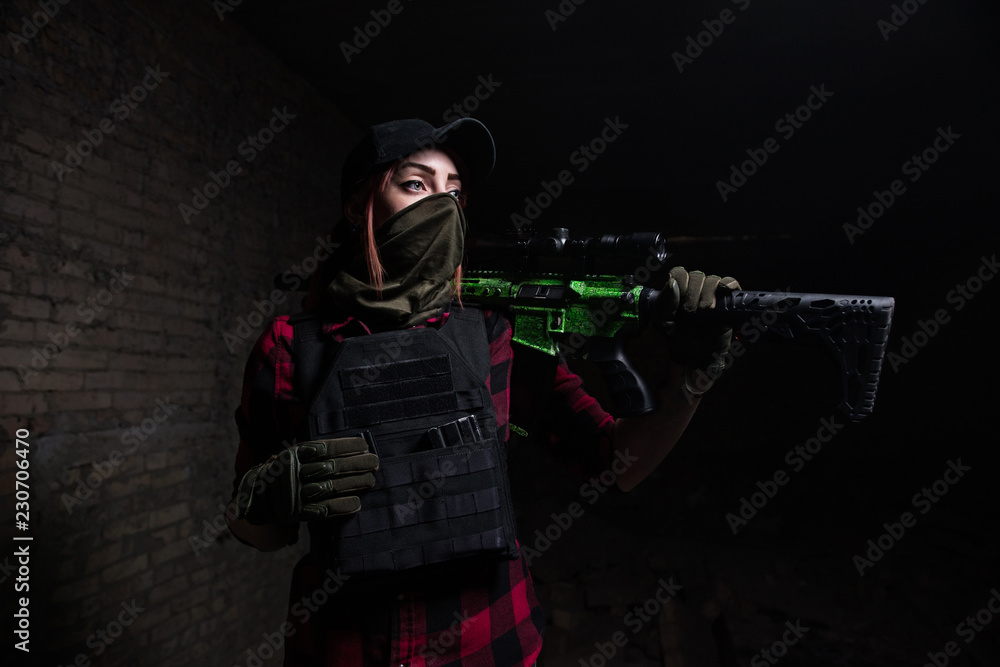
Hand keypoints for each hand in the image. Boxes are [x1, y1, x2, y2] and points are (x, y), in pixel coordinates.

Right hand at [234, 437, 378, 523]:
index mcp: (294, 455)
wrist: (256, 497)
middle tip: (375, 462)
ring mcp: (296, 493)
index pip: (324, 448)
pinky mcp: (298, 512)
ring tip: (372, 480)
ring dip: (353, 484)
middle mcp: (295, 473)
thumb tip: (353, 447)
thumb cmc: (285, 472)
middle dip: (356, 464)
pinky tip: (357, 503)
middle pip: (331, 467)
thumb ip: (316, 452)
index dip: (345, 446)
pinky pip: (323, 510)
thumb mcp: (294, 456)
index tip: (364, 444)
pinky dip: (341, 507)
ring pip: (330, 487)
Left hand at [665, 267, 740, 395]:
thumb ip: (664, 302)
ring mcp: (711, 294)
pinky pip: (730, 284)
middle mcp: (695, 289)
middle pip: (697, 276)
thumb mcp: (663, 323)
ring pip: (712, 279)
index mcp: (678, 291)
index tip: (680, 300)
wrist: (696, 355)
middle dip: (693, 292)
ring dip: (708, 292)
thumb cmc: (678, 338)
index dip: (681, 282)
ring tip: (705, 310)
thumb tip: (672, 282)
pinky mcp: (726, 301)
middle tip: (692, 311)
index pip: (680, 273)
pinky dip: (728, 284)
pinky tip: (723, 291)